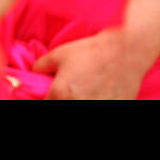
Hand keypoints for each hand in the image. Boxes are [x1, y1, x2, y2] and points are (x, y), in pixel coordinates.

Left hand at [32, 27, 149, 99]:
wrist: (125, 52)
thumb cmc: (92, 51)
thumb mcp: (60, 53)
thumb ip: (41, 65)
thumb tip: (33, 73)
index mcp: (59, 94)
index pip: (45, 105)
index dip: (48, 99)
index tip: (52, 94)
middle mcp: (74, 105)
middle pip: (61, 106)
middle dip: (64, 100)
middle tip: (72, 90)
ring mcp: (93, 108)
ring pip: (77, 108)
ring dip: (78, 100)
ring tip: (87, 91)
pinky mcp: (110, 109)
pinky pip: (97, 106)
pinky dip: (95, 100)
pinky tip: (98, 94)